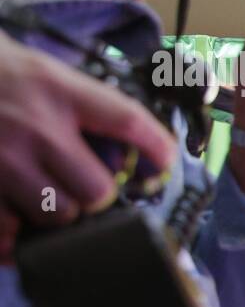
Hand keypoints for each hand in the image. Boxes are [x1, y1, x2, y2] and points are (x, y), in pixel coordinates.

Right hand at [0, 32, 175, 261]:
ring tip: (45, 194)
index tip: (166, 166)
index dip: (158, 150)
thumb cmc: (2, 77)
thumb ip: (86, 107)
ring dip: (58, 212)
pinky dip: (15, 232)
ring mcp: (3, 158)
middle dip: (98, 196)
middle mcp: (35, 125)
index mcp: (59, 91)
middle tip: (86, 187)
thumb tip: (130, 151)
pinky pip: (10, 230)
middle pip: (97, 189)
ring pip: (59, 214)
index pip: (128, 122)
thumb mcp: (48, 74)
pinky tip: (14, 214)